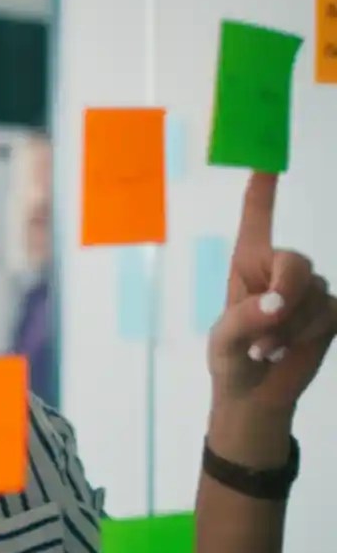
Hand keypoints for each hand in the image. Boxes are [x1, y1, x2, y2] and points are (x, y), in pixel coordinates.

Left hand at [206, 173, 336, 456]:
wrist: (256, 393)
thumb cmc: (231, 359)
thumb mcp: (225, 340)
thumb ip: (246, 319)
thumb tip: (277, 304)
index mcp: (247, 262)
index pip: (257, 218)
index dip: (262, 188)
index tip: (266, 159)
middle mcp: (279, 269)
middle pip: (297, 262)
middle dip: (286, 293)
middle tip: (268, 321)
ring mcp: (307, 290)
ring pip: (313, 295)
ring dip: (290, 326)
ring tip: (267, 348)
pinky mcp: (328, 312)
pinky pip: (328, 314)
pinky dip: (307, 335)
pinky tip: (287, 349)